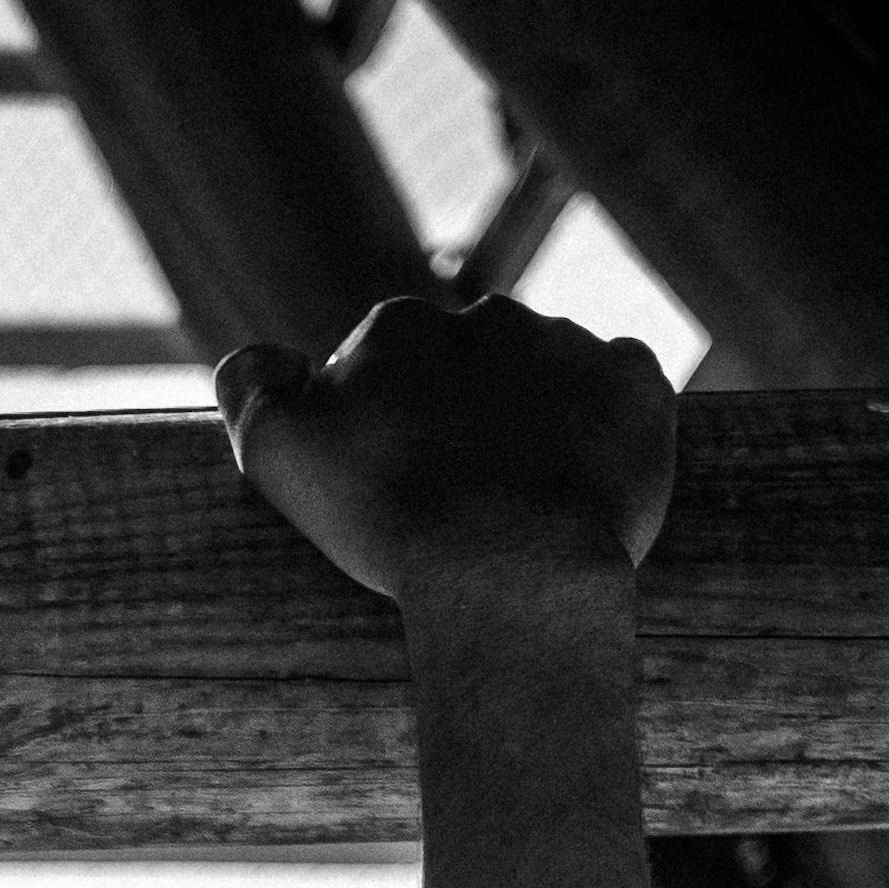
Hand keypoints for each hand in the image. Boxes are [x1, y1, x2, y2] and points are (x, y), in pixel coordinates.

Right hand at [217, 293, 674, 612]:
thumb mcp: (281, 456)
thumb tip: (259, 359)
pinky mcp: (639, 385)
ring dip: (535, 416)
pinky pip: (623, 386)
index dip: (387, 426)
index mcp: (402, 328)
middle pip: (470, 363)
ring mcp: (572, 346)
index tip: (393, 485)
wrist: (515, 570)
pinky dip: (607, 422)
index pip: (387, 365)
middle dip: (464, 413)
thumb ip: (249, 390)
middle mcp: (490, 317)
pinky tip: (584, 476)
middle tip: (459, 496)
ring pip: (547, 372)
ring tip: (524, 498)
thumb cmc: (393, 520)